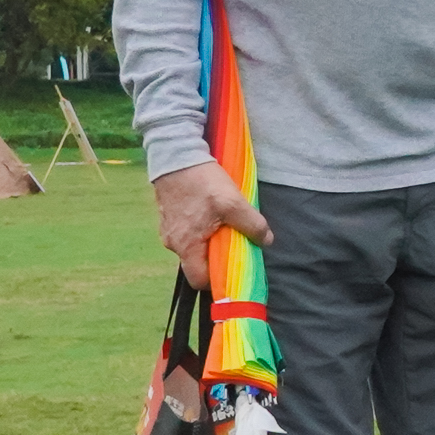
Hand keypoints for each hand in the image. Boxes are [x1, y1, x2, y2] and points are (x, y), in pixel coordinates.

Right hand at [152, 160, 271, 288]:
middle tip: (234, 244)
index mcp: (185, 245)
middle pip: (197, 264)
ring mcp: (168, 230)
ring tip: (224, 226)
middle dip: (217, 258)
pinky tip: (211, 215)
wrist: (175, 154)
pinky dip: (201, 230)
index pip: (199, 280)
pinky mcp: (169, 218)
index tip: (234, 268)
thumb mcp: (233, 203)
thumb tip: (266, 241)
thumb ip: (252, 224)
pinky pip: (187, 233)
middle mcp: (172, 243)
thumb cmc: (201, 181)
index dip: (218, 279)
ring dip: (209, 242)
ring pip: (193, 247)